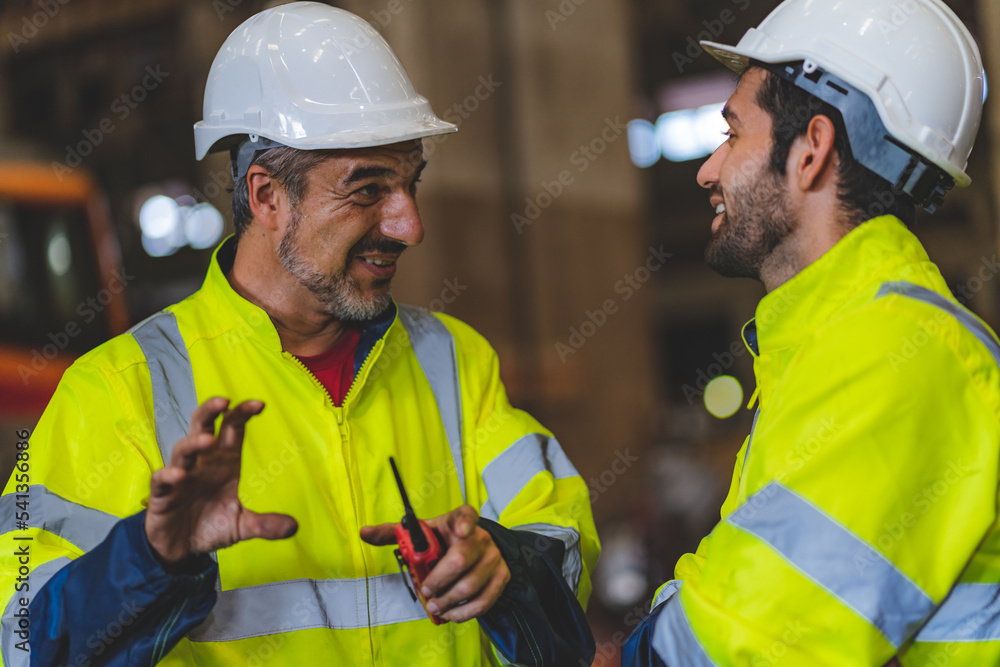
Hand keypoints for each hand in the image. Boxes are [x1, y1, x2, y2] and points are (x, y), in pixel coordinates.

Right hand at [145, 397, 297, 565]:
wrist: (180, 549)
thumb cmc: (210, 526)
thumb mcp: (241, 526)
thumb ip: (265, 524)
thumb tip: (294, 527)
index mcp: (224, 463)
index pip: (232, 430)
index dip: (242, 414)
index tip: (259, 404)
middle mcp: (202, 464)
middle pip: (203, 427)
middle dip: (211, 411)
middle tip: (223, 400)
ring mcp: (181, 477)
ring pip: (183, 450)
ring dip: (194, 443)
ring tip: (207, 440)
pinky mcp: (163, 495)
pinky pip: (162, 480)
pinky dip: (169, 475)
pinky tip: (178, 474)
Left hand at [360, 505, 509, 622]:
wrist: (475, 550)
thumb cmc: (443, 541)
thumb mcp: (422, 533)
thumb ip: (394, 533)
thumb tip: (364, 532)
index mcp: (459, 520)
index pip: (465, 515)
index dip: (463, 523)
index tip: (459, 530)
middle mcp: (481, 536)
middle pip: (462, 558)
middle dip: (439, 579)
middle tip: (426, 591)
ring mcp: (493, 557)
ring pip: (471, 584)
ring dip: (449, 600)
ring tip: (435, 607)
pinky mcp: (501, 577)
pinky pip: (484, 600)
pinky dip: (465, 612)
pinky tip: (451, 613)